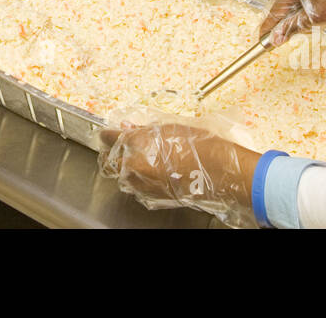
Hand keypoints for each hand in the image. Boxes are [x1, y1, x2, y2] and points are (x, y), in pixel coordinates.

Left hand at [98, 121, 261, 227]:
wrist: (219, 172)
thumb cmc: (198, 145)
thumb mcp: (170, 128)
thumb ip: (144, 129)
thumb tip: (129, 127)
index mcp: (135, 143)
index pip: (109, 138)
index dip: (107, 134)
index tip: (107, 133)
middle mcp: (134, 166)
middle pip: (109, 160)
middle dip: (112, 153)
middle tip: (121, 146)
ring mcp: (142, 184)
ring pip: (123, 176)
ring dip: (126, 167)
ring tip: (141, 159)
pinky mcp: (151, 197)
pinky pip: (137, 187)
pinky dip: (140, 180)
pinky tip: (152, 172)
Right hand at [258, 0, 325, 46]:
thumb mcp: (315, 18)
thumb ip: (291, 28)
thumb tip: (274, 38)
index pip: (273, 11)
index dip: (268, 29)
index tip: (261, 42)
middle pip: (280, 4)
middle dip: (284, 21)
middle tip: (287, 38)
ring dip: (295, 13)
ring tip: (310, 24)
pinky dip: (303, 3)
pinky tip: (316, 12)